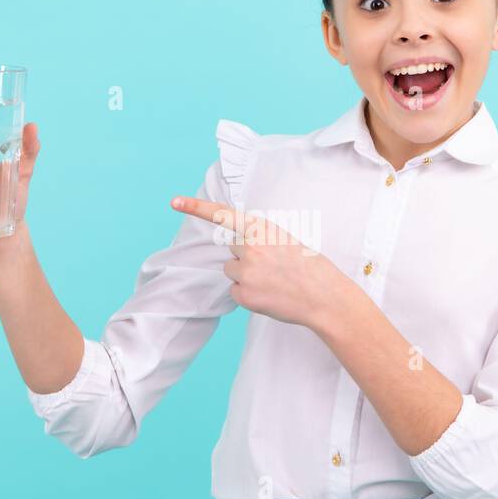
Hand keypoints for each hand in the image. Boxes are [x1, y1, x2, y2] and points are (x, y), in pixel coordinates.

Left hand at [170, 195, 348, 331]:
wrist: (323, 296)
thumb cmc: (308, 267)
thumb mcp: (285, 239)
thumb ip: (260, 236)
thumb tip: (239, 246)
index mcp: (261, 228)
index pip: (222, 214)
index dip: (196, 207)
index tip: (174, 202)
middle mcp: (250, 246)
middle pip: (231, 249)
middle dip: (246, 256)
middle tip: (273, 265)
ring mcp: (246, 271)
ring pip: (232, 271)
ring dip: (246, 276)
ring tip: (273, 281)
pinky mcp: (244, 295)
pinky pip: (235, 292)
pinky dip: (249, 295)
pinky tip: (270, 295)